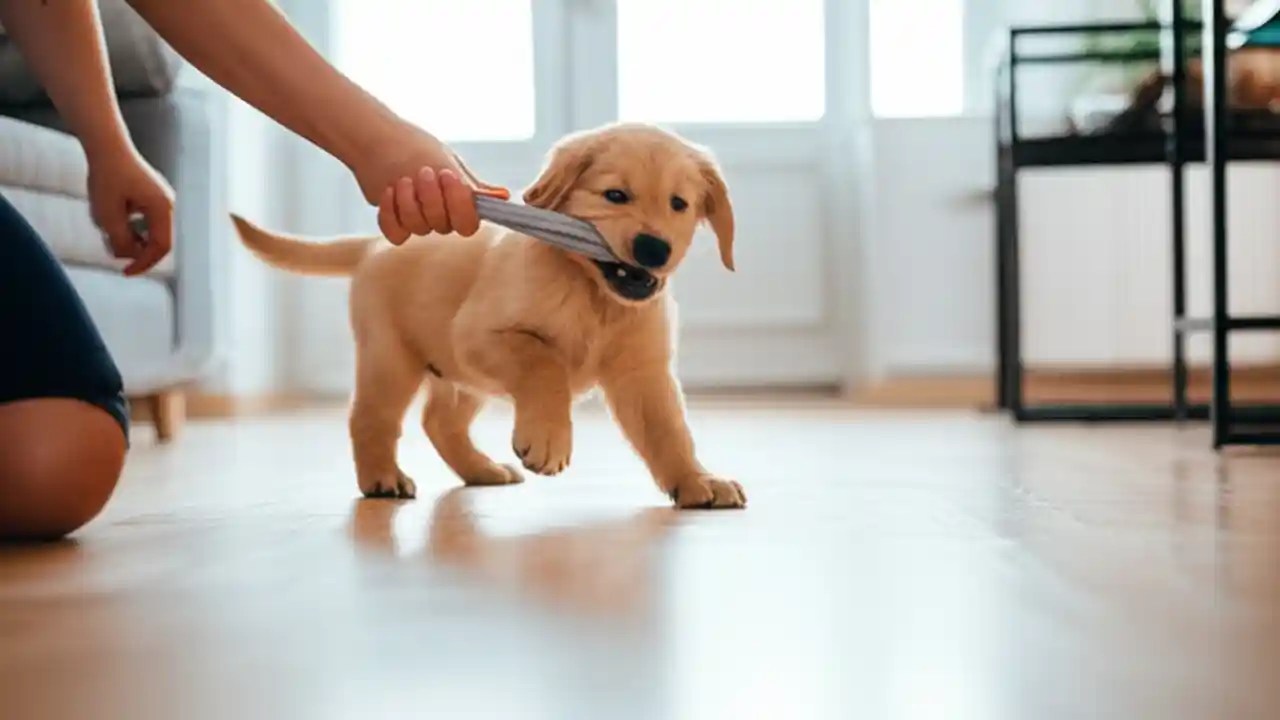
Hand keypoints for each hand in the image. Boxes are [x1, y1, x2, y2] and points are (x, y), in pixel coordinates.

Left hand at [85, 145, 174, 276]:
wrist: (107, 145)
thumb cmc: (107, 176)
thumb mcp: (107, 214)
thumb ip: (119, 240)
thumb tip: (127, 256)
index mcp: (162, 209)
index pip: (160, 247)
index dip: (144, 263)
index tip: (125, 272)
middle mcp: (168, 205)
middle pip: (157, 241)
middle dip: (135, 250)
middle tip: (110, 249)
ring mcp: (162, 200)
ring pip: (149, 231)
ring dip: (129, 236)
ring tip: (106, 227)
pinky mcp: (152, 196)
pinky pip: (145, 220)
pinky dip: (130, 225)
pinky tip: (112, 215)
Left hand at [351, 121, 506, 244]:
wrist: (376, 140)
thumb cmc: (415, 146)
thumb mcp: (446, 161)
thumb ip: (472, 185)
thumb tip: (503, 197)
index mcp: (460, 201)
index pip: (469, 224)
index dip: (459, 205)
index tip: (448, 176)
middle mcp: (443, 214)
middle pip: (444, 226)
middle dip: (431, 199)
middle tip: (422, 171)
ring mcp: (420, 220)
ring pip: (419, 228)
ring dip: (408, 201)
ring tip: (402, 178)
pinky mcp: (396, 223)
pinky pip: (396, 234)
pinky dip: (391, 214)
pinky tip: (388, 192)